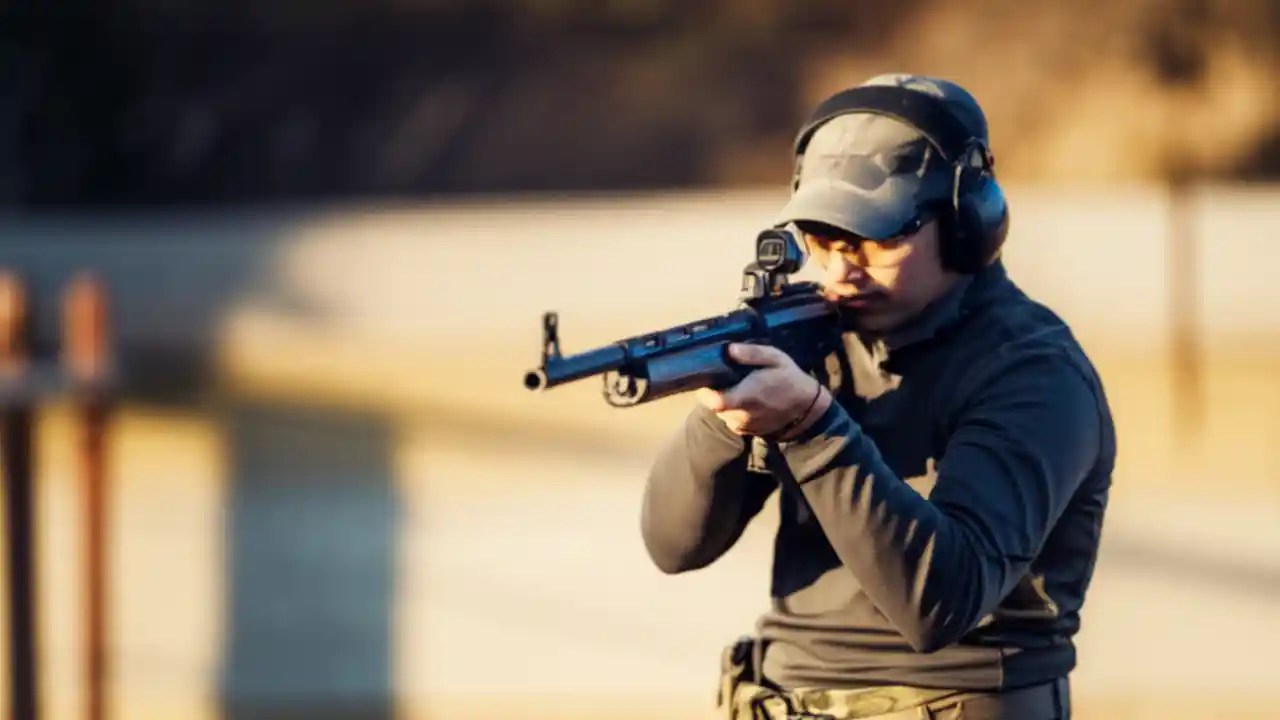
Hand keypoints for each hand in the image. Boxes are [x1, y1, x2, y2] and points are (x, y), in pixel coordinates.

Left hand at [696, 343, 830, 437]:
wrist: (806, 407)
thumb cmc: (789, 379)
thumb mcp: (775, 358)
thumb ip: (752, 354)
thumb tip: (729, 349)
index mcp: (745, 396)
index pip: (713, 401)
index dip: (705, 391)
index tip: (707, 378)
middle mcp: (741, 415)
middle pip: (713, 406)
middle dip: (714, 393)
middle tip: (723, 380)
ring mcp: (743, 426)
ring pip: (721, 414)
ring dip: (724, 402)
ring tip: (736, 389)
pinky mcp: (747, 432)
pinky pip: (731, 420)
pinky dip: (733, 411)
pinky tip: (744, 400)